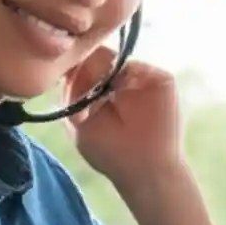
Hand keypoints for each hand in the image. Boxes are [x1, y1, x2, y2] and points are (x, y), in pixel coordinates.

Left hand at [63, 45, 182, 188]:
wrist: (146, 171)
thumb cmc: (109, 152)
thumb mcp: (77, 122)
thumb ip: (72, 92)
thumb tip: (74, 63)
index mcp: (94, 86)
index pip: (78, 62)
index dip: (70, 65)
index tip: (65, 79)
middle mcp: (117, 77)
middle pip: (94, 53)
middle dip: (84, 65)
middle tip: (81, 85)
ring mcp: (139, 77)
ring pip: (114, 56)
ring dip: (102, 70)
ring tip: (100, 93)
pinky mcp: (160, 80)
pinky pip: (138, 65)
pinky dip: (126, 74)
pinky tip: (118, 90)